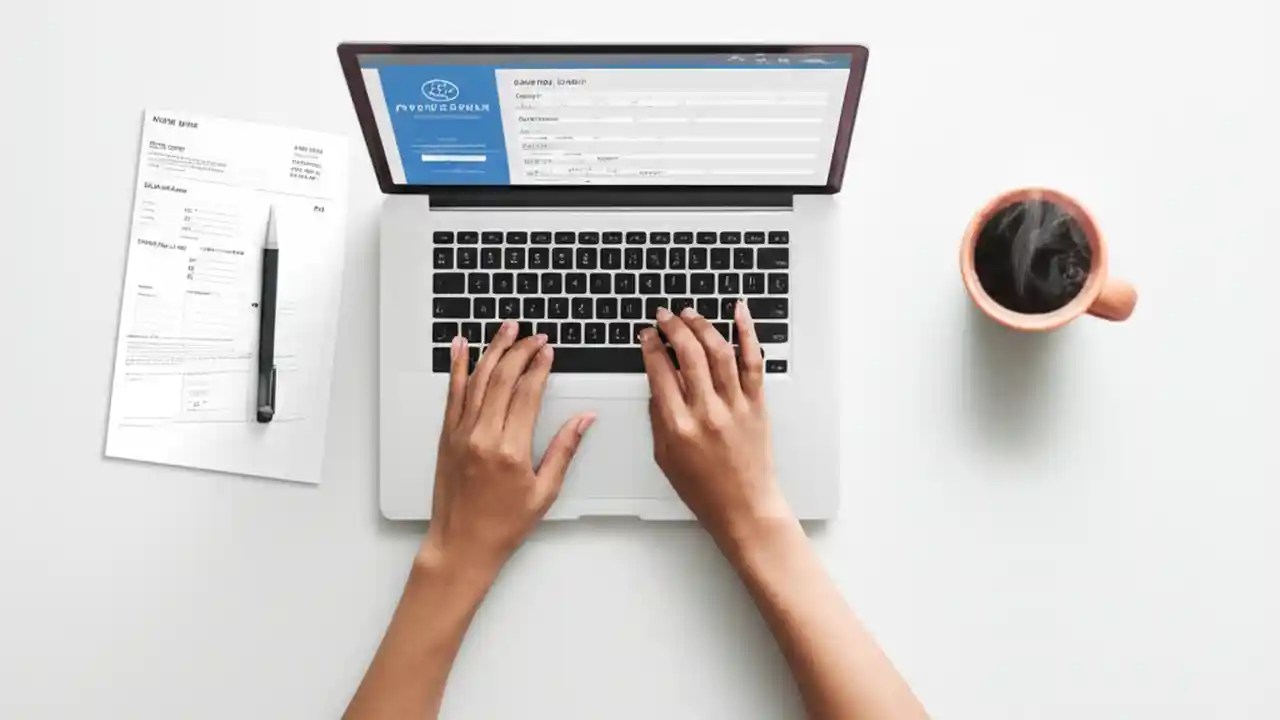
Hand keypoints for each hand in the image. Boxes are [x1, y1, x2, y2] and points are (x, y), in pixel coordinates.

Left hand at [422, 321, 594, 575]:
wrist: (461, 544)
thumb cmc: (503, 525)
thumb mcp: (545, 491)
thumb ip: (565, 449)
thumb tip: (584, 419)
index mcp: (511, 450)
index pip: (528, 393)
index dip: (539, 366)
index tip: (548, 350)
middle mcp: (483, 436)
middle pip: (503, 379)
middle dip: (520, 351)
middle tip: (533, 335)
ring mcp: (461, 434)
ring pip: (477, 380)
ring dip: (492, 350)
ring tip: (505, 329)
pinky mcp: (447, 436)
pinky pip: (452, 394)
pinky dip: (458, 367)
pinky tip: (462, 347)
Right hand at [639, 302, 792, 545]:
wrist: (745, 508)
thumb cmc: (705, 489)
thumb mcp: (665, 456)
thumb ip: (658, 417)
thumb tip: (656, 382)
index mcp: (679, 426)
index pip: (659, 371)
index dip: (651, 346)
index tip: (647, 334)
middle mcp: (707, 412)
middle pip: (688, 353)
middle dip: (673, 327)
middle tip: (664, 317)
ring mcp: (735, 406)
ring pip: (718, 351)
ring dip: (701, 325)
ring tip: (690, 314)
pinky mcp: (757, 405)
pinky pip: (753, 361)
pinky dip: (747, 333)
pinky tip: (739, 312)